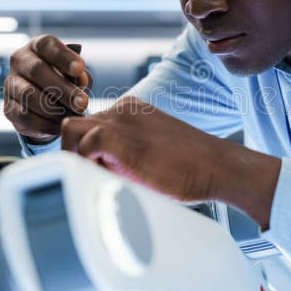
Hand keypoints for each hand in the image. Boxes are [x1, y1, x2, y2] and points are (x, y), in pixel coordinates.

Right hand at [4, 35, 91, 143]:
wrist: (44, 104)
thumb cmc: (63, 81)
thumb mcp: (74, 75)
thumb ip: (78, 75)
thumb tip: (79, 81)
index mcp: (37, 46)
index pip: (47, 45)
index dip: (63, 57)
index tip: (80, 68)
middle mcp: (20, 60)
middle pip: (38, 71)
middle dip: (63, 89)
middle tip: (82, 103)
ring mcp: (11, 84)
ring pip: (29, 95)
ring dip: (54, 109)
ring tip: (72, 116)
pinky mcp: (8, 107)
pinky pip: (26, 116)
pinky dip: (46, 123)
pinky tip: (61, 125)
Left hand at [61, 96, 282, 226]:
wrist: (219, 166)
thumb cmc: (192, 168)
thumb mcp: (153, 152)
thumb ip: (127, 155)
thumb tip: (102, 176)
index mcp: (130, 111)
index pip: (87, 123)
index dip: (82, 149)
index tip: (90, 169)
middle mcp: (122, 110)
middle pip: (73, 124)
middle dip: (72, 152)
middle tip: (86, 177)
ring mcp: (121, 122)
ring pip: (71, 130)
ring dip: (75, 157)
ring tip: (95, 180)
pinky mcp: (123, 139)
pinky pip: (85, 144)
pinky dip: (85, 164)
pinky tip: (103, 180)